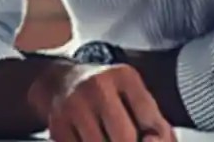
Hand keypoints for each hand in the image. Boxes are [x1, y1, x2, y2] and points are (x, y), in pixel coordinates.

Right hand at [31, 64, 175, 141]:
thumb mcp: (135, 98)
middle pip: (125, 138)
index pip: (150, 121)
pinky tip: (93, 139)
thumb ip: (156, 125)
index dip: (154, 140)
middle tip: (125, 138)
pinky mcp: (58, 125)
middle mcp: (97, 86)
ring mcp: (74, 105)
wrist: (62, 82)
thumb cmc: (108, 95)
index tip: (147, 139)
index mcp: (124, 77)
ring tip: (108, 137)